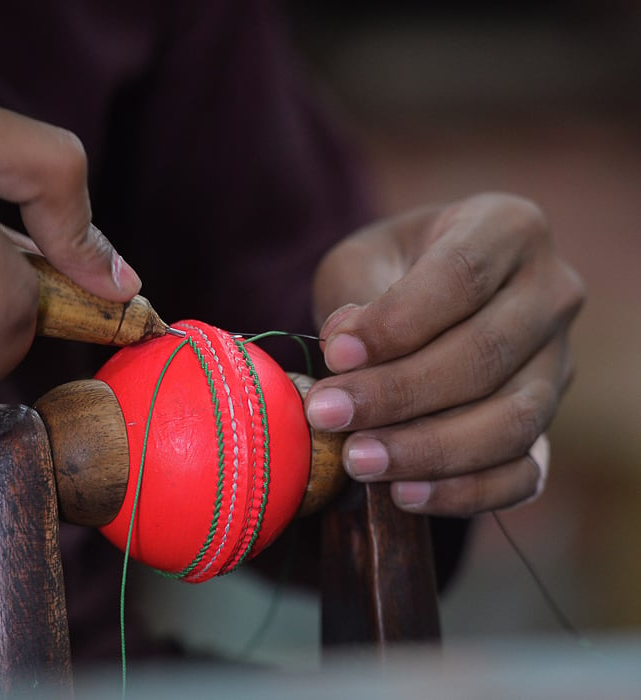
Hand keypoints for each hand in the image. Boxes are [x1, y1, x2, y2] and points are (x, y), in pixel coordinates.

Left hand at [304, 193, 583, 515]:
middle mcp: (550, 293)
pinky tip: (403, 494)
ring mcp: (558, 363)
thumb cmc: (388, 272)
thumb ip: (354, 295)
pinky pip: (524, 472)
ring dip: (429, 450)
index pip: (460, 276)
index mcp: (508, 229)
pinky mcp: (550, 424)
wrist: (423, 304)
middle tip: (328, 415)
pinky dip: (465, 492)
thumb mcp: (360, 259)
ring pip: (512, 420)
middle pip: (485, 355)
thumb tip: (347, 347)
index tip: (335, 353)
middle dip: (399, 394)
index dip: (396, 322)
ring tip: (358, 461)